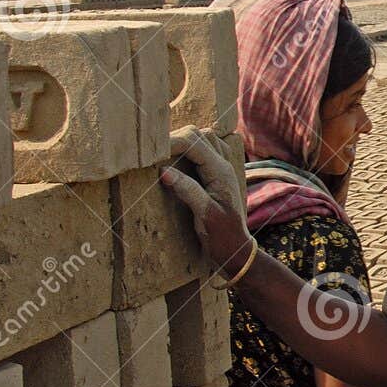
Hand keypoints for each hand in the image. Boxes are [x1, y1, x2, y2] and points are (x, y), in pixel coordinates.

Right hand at [159, 126, 251, 273]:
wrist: (236, 250)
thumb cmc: (222, 237)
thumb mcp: (205, 216)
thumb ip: (188, 191)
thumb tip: (164, 171)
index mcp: (221, 172)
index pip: (194, 144)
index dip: (171, 142)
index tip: (150, 152)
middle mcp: (224, 165)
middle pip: (199, 135)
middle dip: (175, 138)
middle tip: (154, 152)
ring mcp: (222, 169)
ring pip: (203, 139)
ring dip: (183, 141)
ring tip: (163, 153)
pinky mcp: (218, 175)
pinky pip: (207, 150)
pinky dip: (192, 148)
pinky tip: (180, 158)